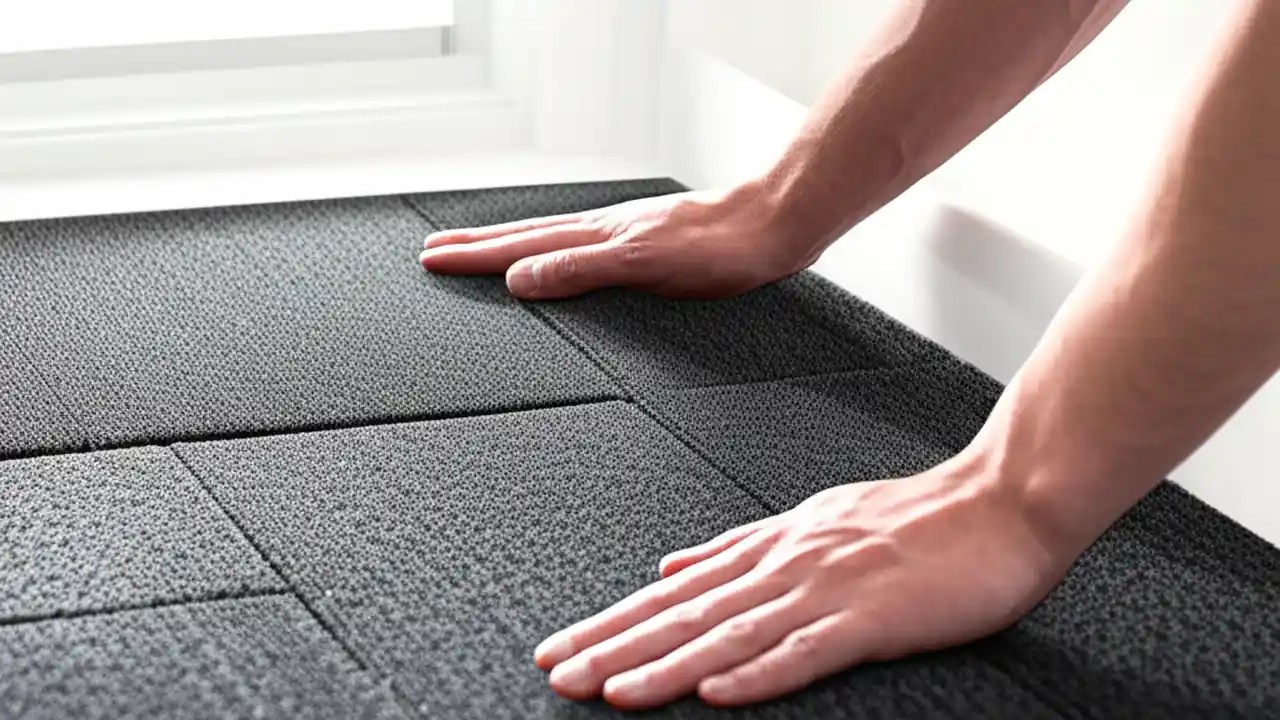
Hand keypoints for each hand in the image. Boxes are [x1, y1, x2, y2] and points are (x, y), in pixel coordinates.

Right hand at [418, 184, 812, 299]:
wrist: (771, 228)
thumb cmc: (719, 249)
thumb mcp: (642, 265)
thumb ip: (581, 271)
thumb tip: (521, 279)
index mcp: (596, 237)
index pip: (519, 249)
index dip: (474, 257)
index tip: (433, 259)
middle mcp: (604, 232)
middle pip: (526, 238)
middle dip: (477, 246)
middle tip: (435, 249)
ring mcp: (623, 235)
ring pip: (550, 240)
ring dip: (508, 246)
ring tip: (478, 249)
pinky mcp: (646, 244)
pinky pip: (579, 246)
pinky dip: (550, 250)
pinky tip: (558, 257)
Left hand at [533, 454, 1077, 709]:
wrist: (997, 501)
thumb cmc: (913, 519)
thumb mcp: (808, 523)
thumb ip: (737, 548)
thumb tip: (670, 566)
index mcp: (769, 548)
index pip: (672, 594)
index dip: (611, 623)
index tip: (561, 647)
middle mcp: (784, 565)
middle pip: (683, 616)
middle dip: (614, 648)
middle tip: (558, 674)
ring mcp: (826, 590)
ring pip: (728, 636)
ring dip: (664, 667)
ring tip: (610, 692)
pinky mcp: (872, 619)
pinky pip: (806, 652)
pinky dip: (758, 674)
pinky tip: (717, 694)